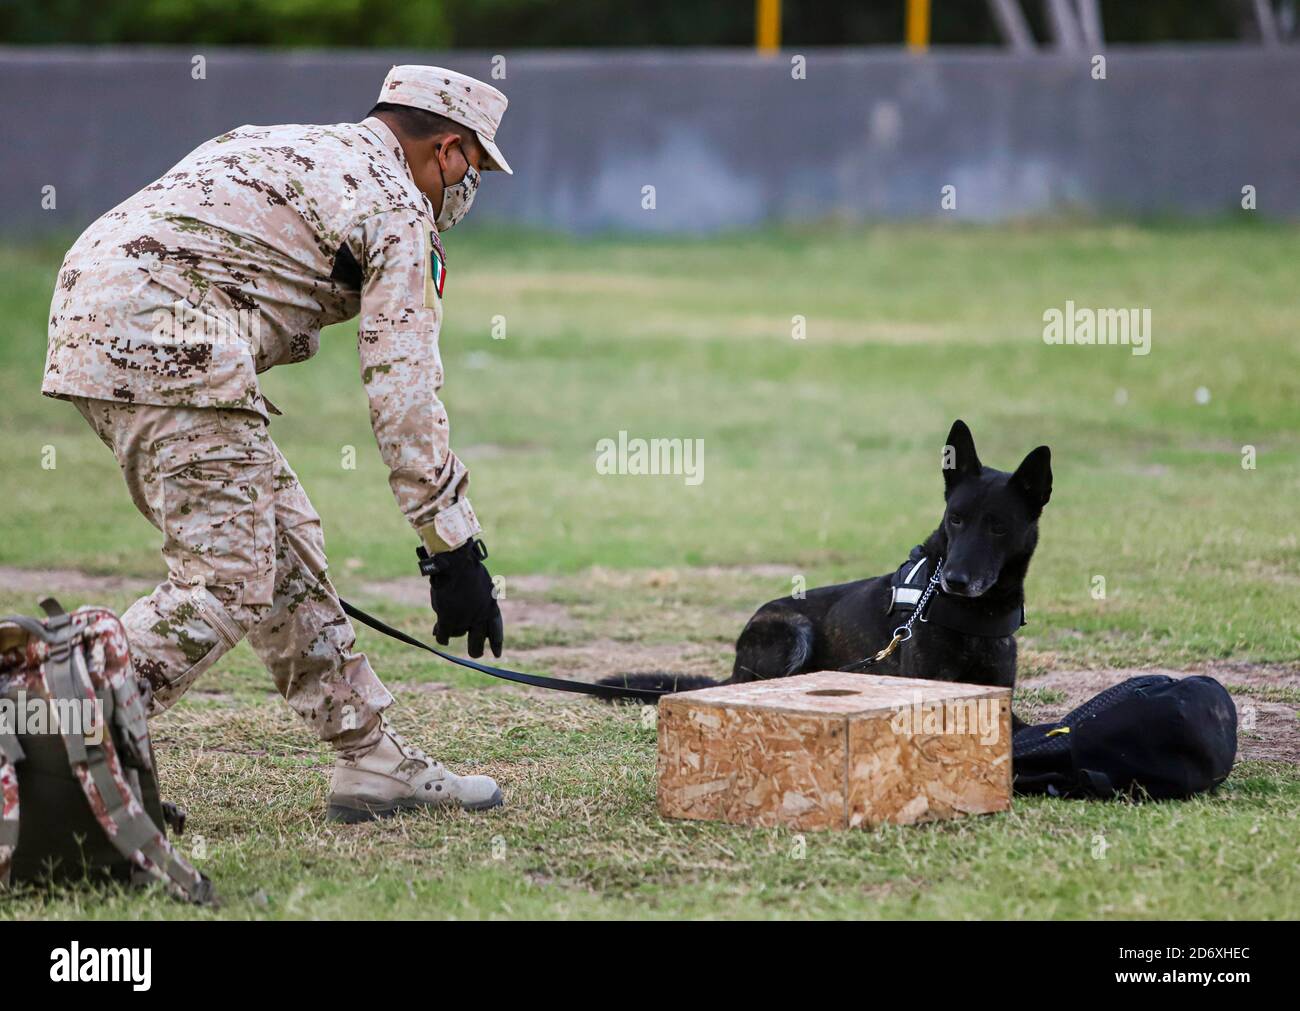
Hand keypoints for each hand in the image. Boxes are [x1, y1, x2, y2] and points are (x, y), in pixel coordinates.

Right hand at [417, 539, 503, 657]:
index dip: (496, 644)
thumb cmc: (467, 569)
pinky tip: (438, 634)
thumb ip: (475, 604)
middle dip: (476, 650)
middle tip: (475, 654)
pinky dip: (440, 635)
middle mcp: (480, 617)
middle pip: (477, 643)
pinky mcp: (448, 620)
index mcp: (491, 607)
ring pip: (456, 633)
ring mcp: (464, 620)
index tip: (497, 655)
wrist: (456, 562)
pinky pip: (443, 636)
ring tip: (447, 609)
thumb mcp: (479, 587)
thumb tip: (466, 617)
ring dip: (451, 627)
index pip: (496, 630)